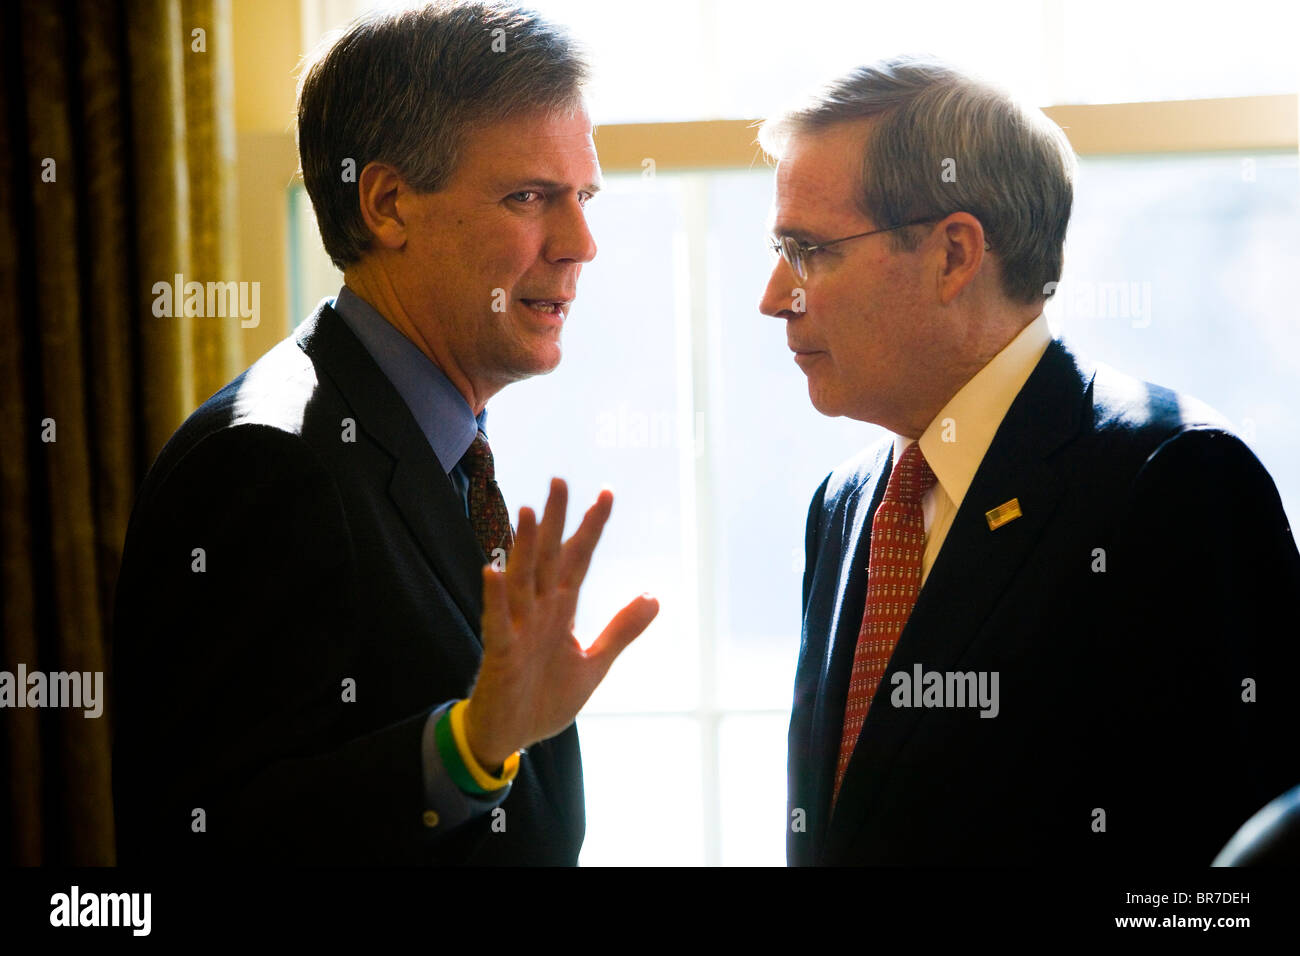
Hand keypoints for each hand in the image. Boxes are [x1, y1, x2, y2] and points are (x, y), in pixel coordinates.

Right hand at [463, 479, 658, 769]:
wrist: (511, 737)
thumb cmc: (545, 697)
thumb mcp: (594, 663)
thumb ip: (621, 629)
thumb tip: (655, 596)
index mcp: (560, 610)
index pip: (577, 560)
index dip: (592, 528)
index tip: (606, 494)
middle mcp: (537, 612)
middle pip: (548, 558)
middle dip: (556, 521)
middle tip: (561, 481)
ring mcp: (518, 630)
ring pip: (522, 580)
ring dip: (524, 548)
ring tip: (529, 512)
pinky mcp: (501, 653)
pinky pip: (497, 622)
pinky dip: (496, 597)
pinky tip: (494, 571)